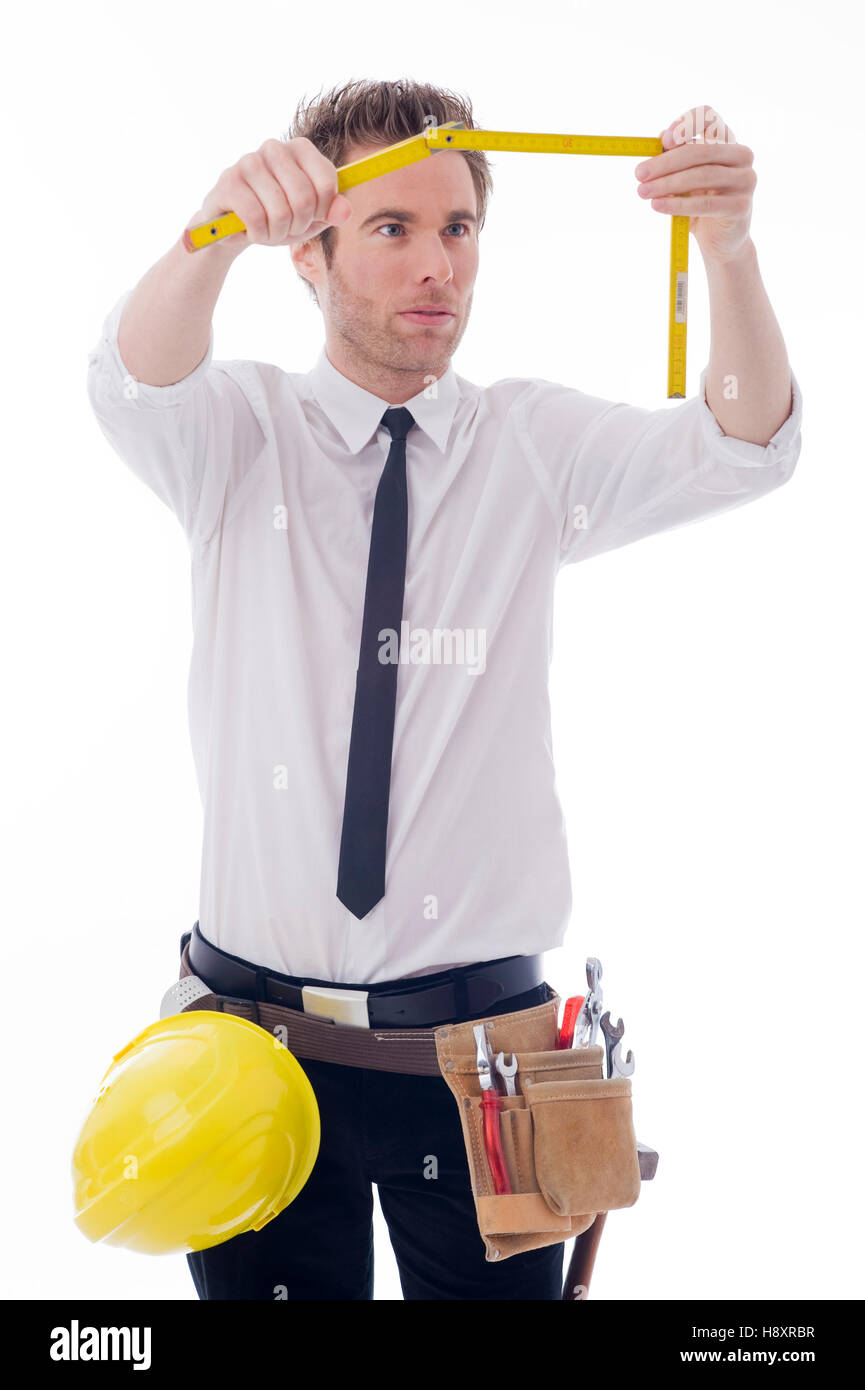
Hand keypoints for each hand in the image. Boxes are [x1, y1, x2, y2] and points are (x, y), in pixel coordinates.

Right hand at [185, 136, 351, 251]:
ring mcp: (249, 162)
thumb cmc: (277, 217)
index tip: (312, 217)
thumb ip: (331, 212)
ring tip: (267, 229)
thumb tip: (344, 211)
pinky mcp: (228, 181)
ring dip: (276, 234)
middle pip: (304, 199)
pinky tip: (250, 230)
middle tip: (286, 227)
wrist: (233, 226)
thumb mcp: (311, 218)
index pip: (327, 183)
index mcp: (300, 149)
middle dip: (298, 226)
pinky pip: (255, 218)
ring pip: (280, 212)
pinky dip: (257, 234)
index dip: (323, 211)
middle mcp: (275, 148)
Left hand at [634, 105, 755, 263]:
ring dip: (667, 184)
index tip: (664, 140)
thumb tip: (662, 138)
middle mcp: (741, 156)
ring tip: (643, 192)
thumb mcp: (684, 177)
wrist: (719, 240)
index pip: (709, 117)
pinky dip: (678, 204)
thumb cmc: (699, 203)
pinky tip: (657, 206)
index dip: (687, 124)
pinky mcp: (741, 206)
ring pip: (702, 176)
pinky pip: (705, 204)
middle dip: (666, 162)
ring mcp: (745, 180)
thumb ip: (675, 157)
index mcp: (727, 141)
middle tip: (639, 173)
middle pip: (701, 150)